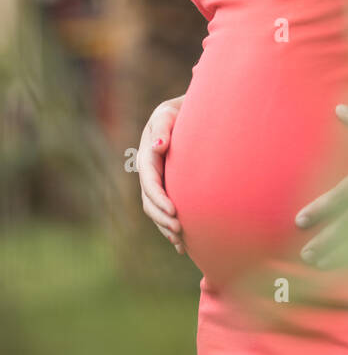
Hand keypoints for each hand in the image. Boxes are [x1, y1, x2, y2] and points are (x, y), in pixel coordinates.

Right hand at [137, 96, 185, 253]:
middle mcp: (149, 171)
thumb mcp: (169, 113)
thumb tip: (159, 146)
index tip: (174, 212)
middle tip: (180, 230)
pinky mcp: (167, 186)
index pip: (150, 181)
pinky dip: (170, 227)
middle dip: (162, 218)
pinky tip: (181, 244)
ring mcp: (157, 180)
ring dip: (165, 227)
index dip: (159, 198)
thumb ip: (163, 127)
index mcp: (148, 155)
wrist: (191, 112)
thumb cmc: (181, 110)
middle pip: (150, 201)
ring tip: (181, 241)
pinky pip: (164, 210)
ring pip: (155, 210)